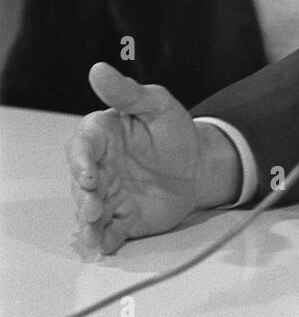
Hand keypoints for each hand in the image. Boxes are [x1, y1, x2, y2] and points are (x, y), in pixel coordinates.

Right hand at [67, 62, 223, 253]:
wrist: (200, 167)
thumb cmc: (176, 131)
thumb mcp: (158, 105)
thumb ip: (127, 93)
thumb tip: (98, 69)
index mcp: (103, 136)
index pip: (82, 146)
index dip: (81, 161)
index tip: (88, 174)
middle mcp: (99, 167)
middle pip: (81, 183)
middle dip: (83, 196)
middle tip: (93, 207)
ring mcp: (109, 195)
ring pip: (89, 210)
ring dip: (88, 223)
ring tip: (94, 232)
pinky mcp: (122, 219)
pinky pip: (108, 232)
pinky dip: (103, 241)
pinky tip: (103, 247)